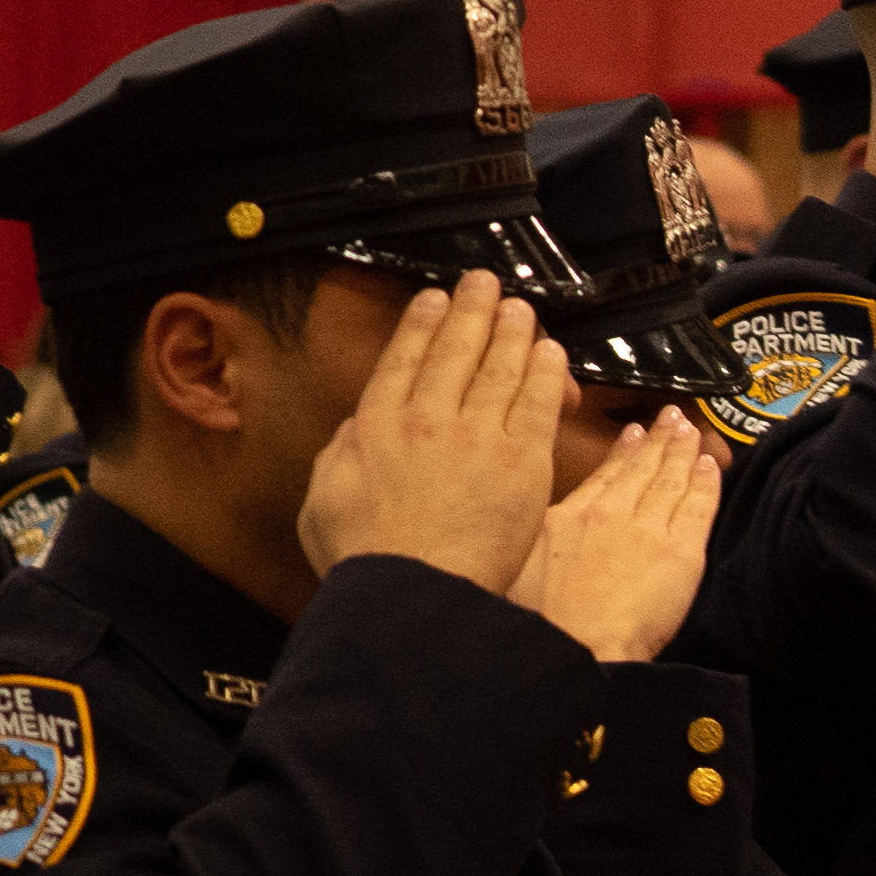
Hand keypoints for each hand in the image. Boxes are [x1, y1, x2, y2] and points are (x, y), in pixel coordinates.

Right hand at [299, 279, 561, 592]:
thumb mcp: (324, 499)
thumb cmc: (367, 558)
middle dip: (471, 311)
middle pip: (454, 353)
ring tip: (520, 308)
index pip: (402, 360)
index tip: (434, 299)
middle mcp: (426, 420)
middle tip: (485, 284)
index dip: (422, 325)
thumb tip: (356, 428)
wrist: (415, 591)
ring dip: (512, 333)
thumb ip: (342, 454)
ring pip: (499, 370)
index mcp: (375, 426)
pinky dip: (544, 374)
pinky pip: (537, 406)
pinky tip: (551, 352)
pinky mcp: (522, 462)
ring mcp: (477, 438)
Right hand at [515, 408, 719, 663]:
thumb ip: (540, 541)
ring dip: (684, 451)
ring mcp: (646, 529)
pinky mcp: (680, 550)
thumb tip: (542, 532)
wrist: (580, 644)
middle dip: (660, 440)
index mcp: (567, 517)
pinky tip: (710, 464)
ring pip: (671, 480)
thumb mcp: (524, 566)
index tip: (634, 432)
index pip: (603, 476)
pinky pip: (698, 507)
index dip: (623, 452)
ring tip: (693, 430)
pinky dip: (705, 482)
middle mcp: (609, 514)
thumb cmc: (546, 621)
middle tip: (673, 416)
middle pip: (641, 469)